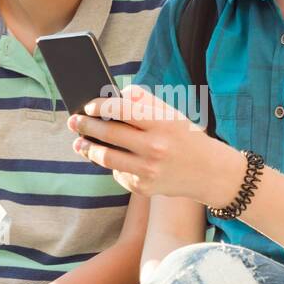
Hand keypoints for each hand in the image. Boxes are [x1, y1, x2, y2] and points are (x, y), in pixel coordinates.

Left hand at [69, 85, 237, 203]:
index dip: (100, 106)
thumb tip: (112, 96)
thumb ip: (144, 102)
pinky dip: (111, 165)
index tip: (88, 105)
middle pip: (109, 134)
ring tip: (79, 143)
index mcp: (161, 123)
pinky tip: (109, 158)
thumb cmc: (185, 137)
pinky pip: (118, 173)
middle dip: (86, 126)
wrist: (208, 172)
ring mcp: (148, 170)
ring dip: (88, 149)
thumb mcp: (171, 114)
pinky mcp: (144, 188)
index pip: (122, 109)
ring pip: (106, 158)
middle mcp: (155, 147)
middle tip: (74, 121)